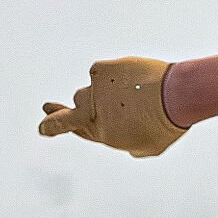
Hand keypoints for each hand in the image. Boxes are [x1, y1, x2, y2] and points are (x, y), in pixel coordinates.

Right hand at [38, 56, 188, 156]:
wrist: (174, 96)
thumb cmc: (167, 124)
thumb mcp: (149, 146)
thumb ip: (131, 145)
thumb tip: (128, 143)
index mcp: (101, 133)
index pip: (68, 130)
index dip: (52, 127)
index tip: (42, 127)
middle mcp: (91, 112)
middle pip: (72, 111)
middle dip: (58, 111)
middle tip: (47, 108)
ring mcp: (94, 90)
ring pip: (90, 91)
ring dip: (105, 94)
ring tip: (133, 96)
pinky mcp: (101, 70)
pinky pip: (103, 74)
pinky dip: (117, 76)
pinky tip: (136, 80)